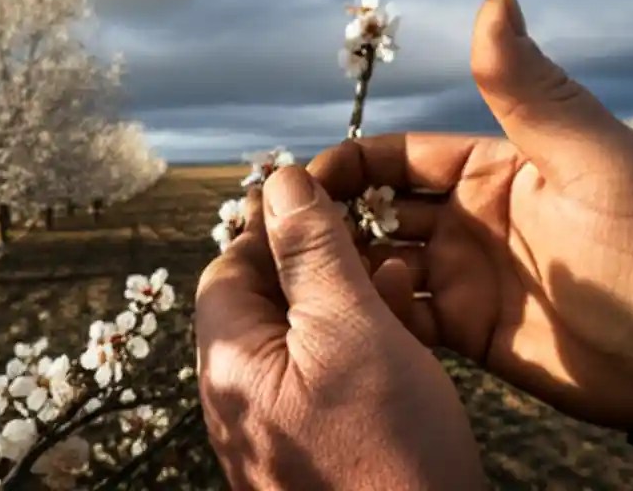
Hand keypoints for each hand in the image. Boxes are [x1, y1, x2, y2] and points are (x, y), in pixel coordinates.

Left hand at [195, 166, 485, 489]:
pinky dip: (359, 343)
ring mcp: (277, 431)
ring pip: (301, 336)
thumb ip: (312, 254)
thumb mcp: (352, 331)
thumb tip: (280, 181)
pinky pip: (324, 378)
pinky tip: (403, 327)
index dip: (276, 226)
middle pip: (264, 301)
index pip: (230, 268)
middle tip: (375, 235)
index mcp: (229, 365)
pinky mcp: (316, 450)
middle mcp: (240, 400)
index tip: (330, 199)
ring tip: (400, 275)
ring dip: (346, 297)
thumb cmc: (388, 450)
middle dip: (318, 260)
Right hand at [309, 0, 632, 431]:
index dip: (348, 163)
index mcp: (493, 168)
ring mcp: (464, 276)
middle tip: (275, 235)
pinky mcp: (464, 332)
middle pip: (377, 208)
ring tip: (302, 282)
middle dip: (328, 216)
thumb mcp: (595, 164)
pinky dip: (371, 315)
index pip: (399, 157)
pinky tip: (349, 322)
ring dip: (341, 267)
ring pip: (378, 262)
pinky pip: (399, 317)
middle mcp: (469, 218)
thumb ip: (533, 93)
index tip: (296, 179)